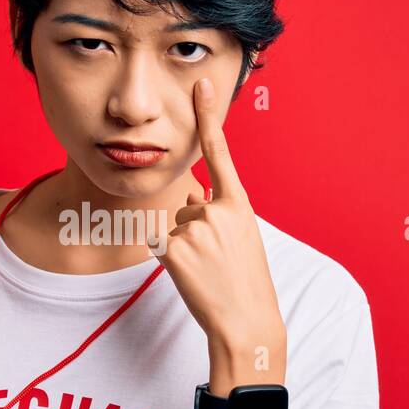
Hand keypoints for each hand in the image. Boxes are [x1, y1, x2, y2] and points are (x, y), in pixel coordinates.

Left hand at [157, 77, 285, 359]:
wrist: (246, 323)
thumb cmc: (245, 283)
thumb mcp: (241, 239)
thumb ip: (216, 212)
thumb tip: (190, 197)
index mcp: (238, 204)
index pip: (220, 152)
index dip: (209, 116)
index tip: (201, 84)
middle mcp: (215, 209)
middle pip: (188, 207)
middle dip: (195, 231)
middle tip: (219, 262)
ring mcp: (193, 228)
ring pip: (174, 228)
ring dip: (185, 249)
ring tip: (209, 272)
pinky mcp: (172, 249)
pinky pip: (161, 247)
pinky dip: (172, 263)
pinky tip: (193, 278)